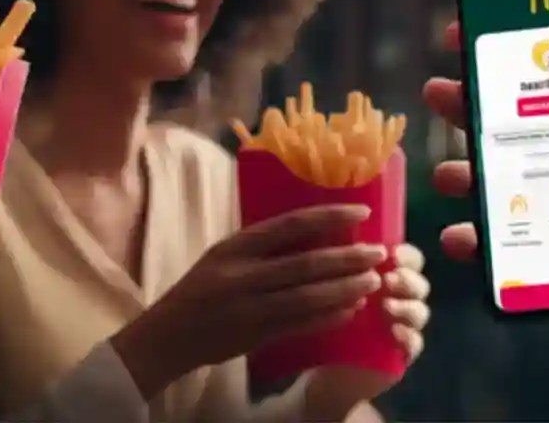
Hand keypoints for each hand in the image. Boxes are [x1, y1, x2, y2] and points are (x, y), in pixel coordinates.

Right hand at [112, 204, 386, 398]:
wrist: (169, 335)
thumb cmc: (201, 288)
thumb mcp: (223, 254)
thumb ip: (261, 244)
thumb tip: (312, 226)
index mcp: (235, 247)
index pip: (290, 224)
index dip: (329, 217)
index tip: (361, 211)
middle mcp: (242, 276)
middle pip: (306, 264)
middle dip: (347, 257)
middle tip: (379, 252)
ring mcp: (249, 309)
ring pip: (308, 297)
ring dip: (345, 289)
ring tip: (372, 281)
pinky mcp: (255, 337)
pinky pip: (300, 326)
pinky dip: (328, 318)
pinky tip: (351, 310)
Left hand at [306, 243, 430, 420]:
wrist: (322, 365)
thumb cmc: (325, 316)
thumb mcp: (328, 283)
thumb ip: (336, 261)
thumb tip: (331, 229)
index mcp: (388, 275)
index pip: (409, 258)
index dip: (406, 255)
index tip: (391, 253)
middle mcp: (401, 298)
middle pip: (419, 283)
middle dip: (408, 280)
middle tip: (389, 280)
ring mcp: (405, 326)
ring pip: (420, 312)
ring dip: (407, 307)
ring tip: (387, 307)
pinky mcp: (403, 354)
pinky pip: (415, 344)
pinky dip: (408, 337)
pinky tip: (394, 333)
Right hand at [423, 6, 548, 410]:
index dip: (521, 56)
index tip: (478, 32)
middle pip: (520, 129)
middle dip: (473, 109)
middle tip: (439, 91)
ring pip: (505, 187)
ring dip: (466, 175)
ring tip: (446, 173)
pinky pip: (509, 248)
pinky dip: (477, 242)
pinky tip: (459, 235)